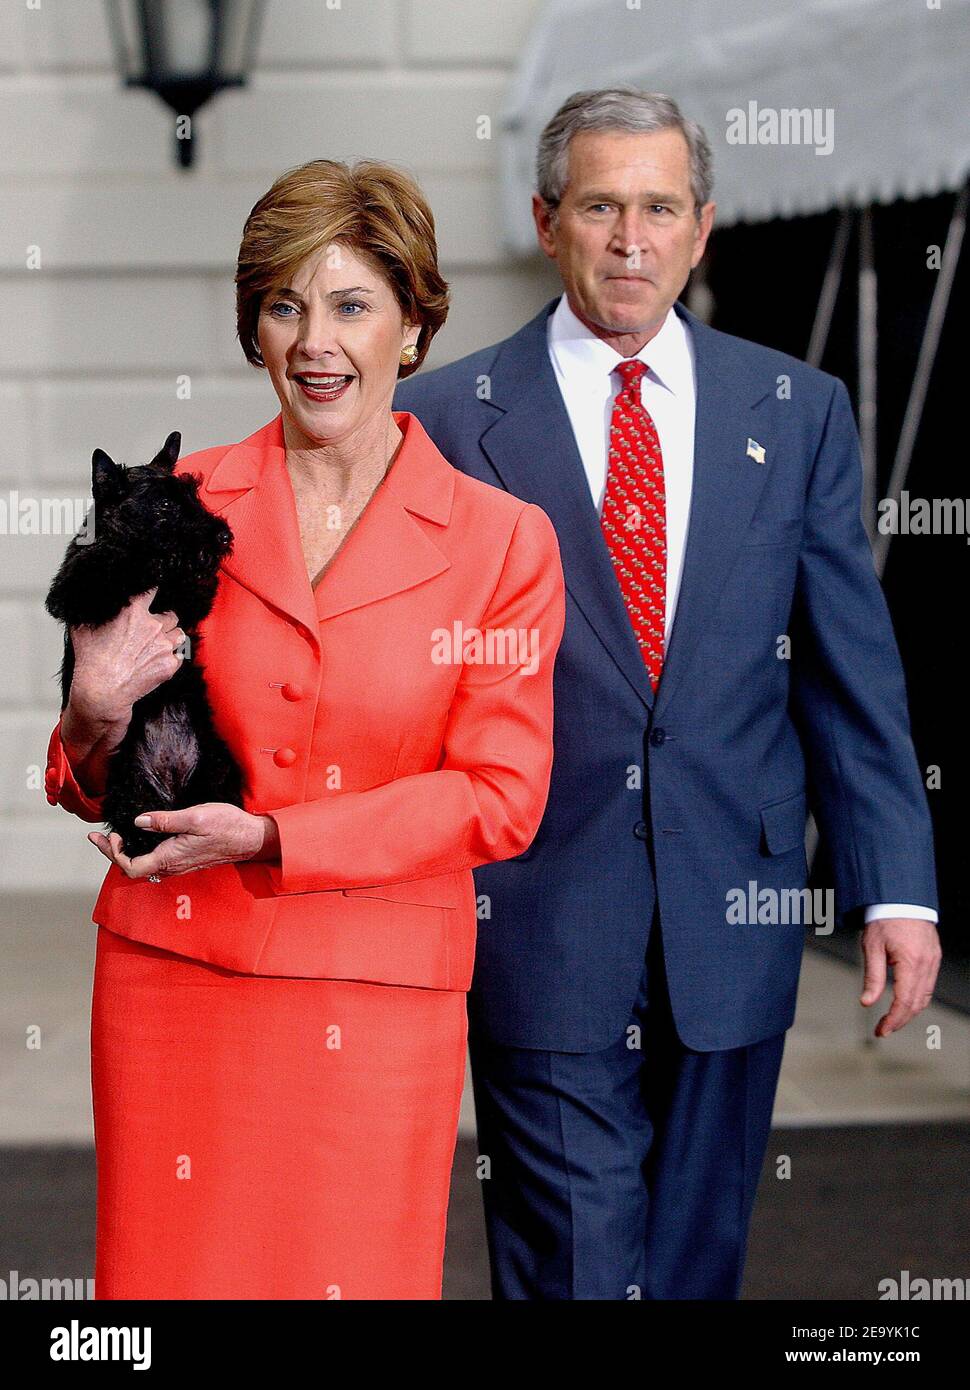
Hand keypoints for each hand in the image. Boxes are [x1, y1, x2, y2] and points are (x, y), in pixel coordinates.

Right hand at [70, 585, 185, 723]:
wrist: (102, 693)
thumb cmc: (91, 662)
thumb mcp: (81, 627)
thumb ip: (90, 609)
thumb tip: (90, 599)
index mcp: (133, 612)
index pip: (153, 589)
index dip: (154, 589)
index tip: (154, 592)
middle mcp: (153, 626)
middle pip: (171, 614)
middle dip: (163, 620)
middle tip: (151, 629)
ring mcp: (164, 646)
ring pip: (178, 634)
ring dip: (170, 637)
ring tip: (157, 645)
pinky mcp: (170, 664)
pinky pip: (179, 655)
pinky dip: (171, 657)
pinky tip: (157, 660)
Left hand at [87, 803, 276, 879]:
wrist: (251, 839)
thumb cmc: (228, 826)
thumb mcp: (196, 817)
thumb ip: (166, 820)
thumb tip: (139, 821)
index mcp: (171, 857)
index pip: (131, 867)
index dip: (115, 854)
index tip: (111, 835)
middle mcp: (172, 866)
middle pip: (132, 868)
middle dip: (112, 853)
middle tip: (98, 836)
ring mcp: (178, 864)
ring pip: (142, 865)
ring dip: (124, 853)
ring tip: (113, 837)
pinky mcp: (184, 859)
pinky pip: (154, 861)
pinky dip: (139, 851)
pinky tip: (138, 838)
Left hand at [860, 918, 941, 1036]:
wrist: (901, 898)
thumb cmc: (884, 919)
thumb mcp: (871, 947)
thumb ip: (872, 977)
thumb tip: (867, 1002)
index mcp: (911, 963)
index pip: (904, 1002)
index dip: (893, 1020)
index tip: (881, 1031)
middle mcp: (926, 964)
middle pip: (917, 1003)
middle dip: (900, 1020)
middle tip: (883, 1030)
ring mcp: (933, 961)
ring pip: (925, 996)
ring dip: (910, 1011)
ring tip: (892, 1020)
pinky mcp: (934, 957)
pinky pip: (928, 985)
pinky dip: (917, 998)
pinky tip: (905, 1002)